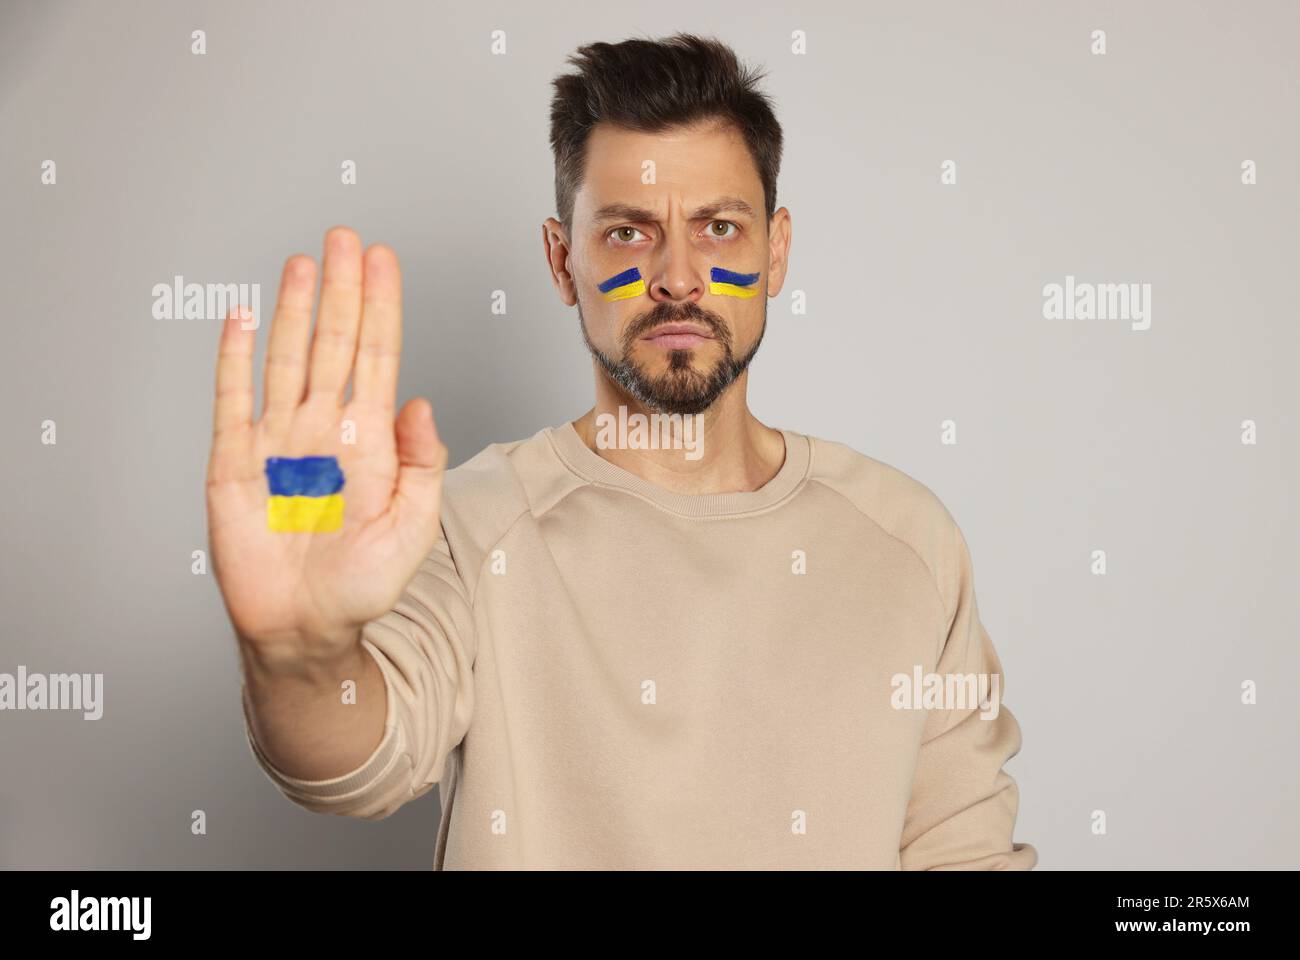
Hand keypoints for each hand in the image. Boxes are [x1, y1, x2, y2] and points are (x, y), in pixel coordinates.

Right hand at [205, 227, 446, 661]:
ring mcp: (278, 442)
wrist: (305, 629)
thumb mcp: (413, 527)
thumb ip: (423, 464)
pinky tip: (241, 318)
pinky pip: (232, 403)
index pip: (378, 358)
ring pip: (287, 359)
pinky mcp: (235, 464)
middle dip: (342, 290)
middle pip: (334, 344)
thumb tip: (421, 401)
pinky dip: (234, 360)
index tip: (383, 261)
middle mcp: (324, 431)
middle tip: (345, 238)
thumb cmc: (361, 584)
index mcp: (369, 442)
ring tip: (305, 262)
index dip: (381, 308)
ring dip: (294, 310)